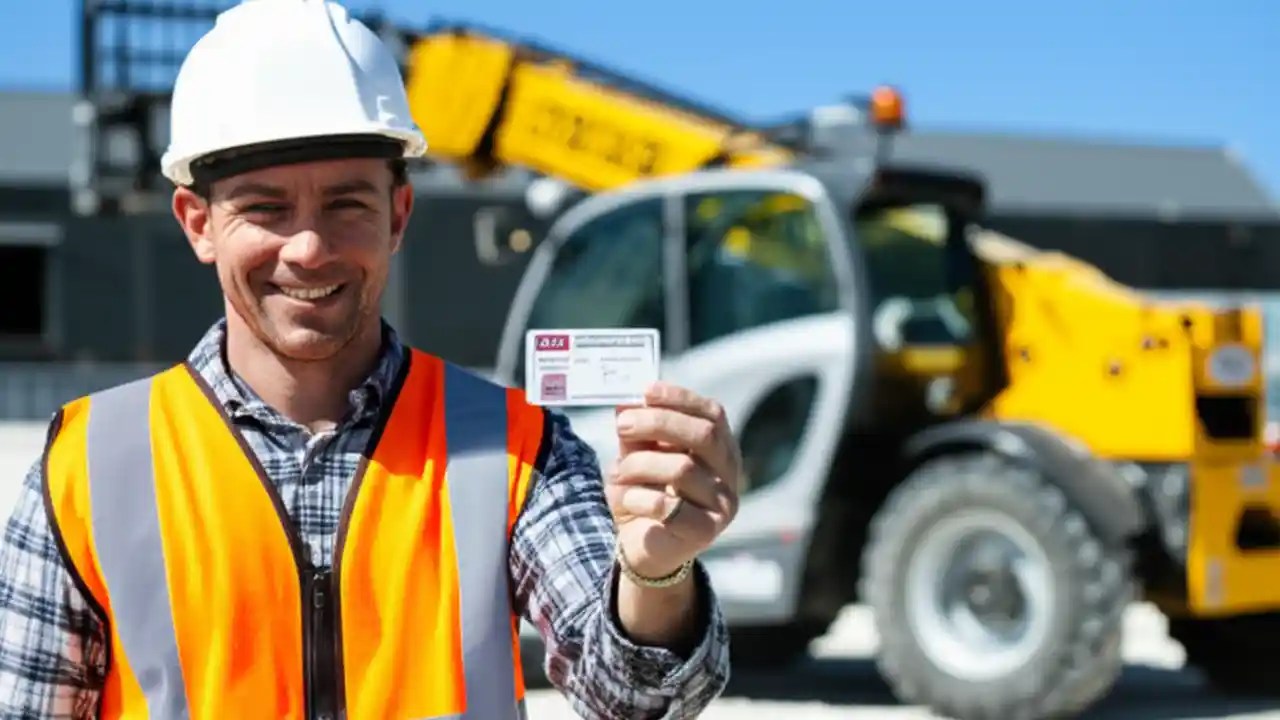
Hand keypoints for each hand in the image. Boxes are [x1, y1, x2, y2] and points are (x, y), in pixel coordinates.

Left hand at [606, 381, 741, 580]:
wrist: (645, 548)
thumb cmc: (645, 494)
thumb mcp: (638, 456)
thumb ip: (636, 432)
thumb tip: (625, 400)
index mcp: (720, 449)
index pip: (712, 414)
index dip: (681, 398)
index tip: (647, 391)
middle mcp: (730, 474)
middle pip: (703, 435)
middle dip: (658, 423)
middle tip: (622, 424)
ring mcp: (722, 504)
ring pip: (681, 469)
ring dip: (639, 466)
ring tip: (618, 472)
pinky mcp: (705, 532)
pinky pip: (668, 506)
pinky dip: (638, 497)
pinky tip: (626, 500)